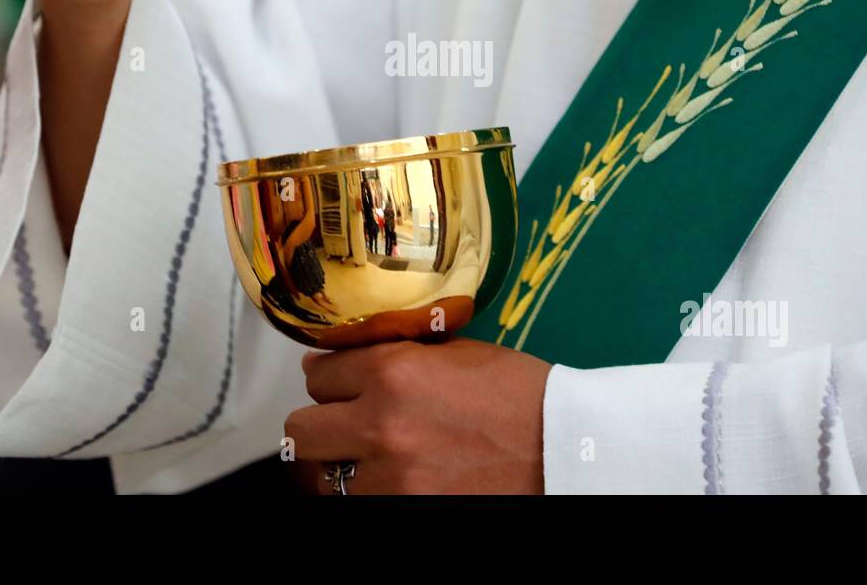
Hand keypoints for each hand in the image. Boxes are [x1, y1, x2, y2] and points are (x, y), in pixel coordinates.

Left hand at [286, 339, 551, 493]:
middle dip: (319, 424)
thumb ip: (398, 355)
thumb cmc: (522, 396)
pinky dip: (370, 493)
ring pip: (324, 479)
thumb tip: (348, 362)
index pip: (319, 375)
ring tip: (370, 458)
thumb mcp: (456, 353)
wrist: (565, 447)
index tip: (337, 384)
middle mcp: (381, 425)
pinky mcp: (404, 513)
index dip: (330, 379)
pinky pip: (358, 504)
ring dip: (343, 466)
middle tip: (339, 423)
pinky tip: (393, 480)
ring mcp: (390, 479)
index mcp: (393, 372)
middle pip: (301, 431)